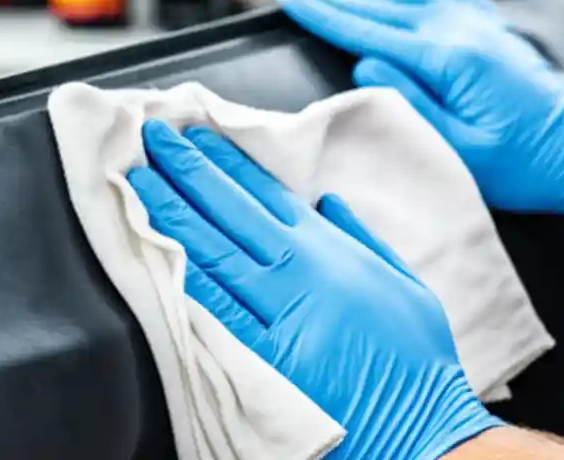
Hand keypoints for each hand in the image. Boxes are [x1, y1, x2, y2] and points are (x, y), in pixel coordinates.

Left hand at [127, 120, 499, 459]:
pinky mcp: (265, 357)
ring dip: (173, 212)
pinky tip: (157, 252)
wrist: (423, 428)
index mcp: (332, 251)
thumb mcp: (406, 283)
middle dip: (188, 169)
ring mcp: (280, 313)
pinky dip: (185, 278)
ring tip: (140, 182)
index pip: (266, 193)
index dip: (226, 162)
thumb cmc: (418, 360)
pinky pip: (216, 310)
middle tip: (152, 138)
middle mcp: (302, 272)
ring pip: (214, 250)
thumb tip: (327, 200)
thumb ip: (362, 237)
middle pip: (230, 211)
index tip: (195, 136)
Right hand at [275, 0, 563, 233]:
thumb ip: (411, 101)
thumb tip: (367, 61)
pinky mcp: (488, 28)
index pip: (371, 29)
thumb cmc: (527, 165)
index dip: (326, 13)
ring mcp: (478, 24)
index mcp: (452, 60)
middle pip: (383, 5)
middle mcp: (463, 31)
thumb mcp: (462, 149)